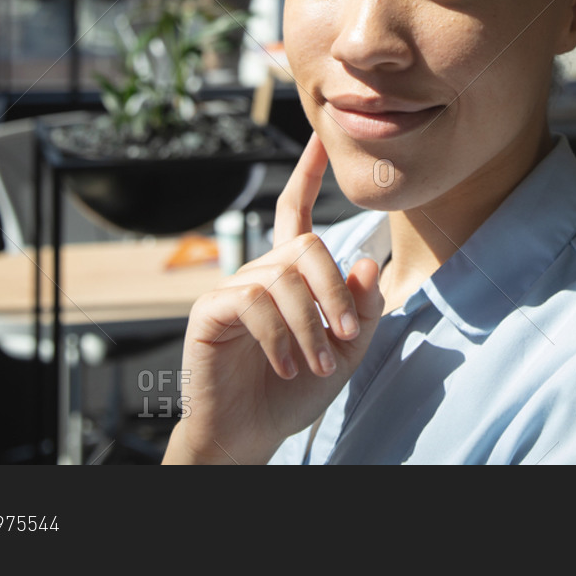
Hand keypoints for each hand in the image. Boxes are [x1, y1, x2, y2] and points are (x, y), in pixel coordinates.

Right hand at [163, 132, 383, 464]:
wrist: (251, 434)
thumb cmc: (295, 391)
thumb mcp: (346, 350)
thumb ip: (363, 308)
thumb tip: (366, 260)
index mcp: (289, 275)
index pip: (295, 213)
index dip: (307, 175)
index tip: (320, 140)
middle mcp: (259, 273)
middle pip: (307, 247)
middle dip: (334, 291)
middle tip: (346, 335)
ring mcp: (232, 289)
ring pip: (285, 278)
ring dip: (310, 325)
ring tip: (315, 365)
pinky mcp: (210, 312)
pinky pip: (252, 302)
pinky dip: (279, 336)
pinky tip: (285, 365)